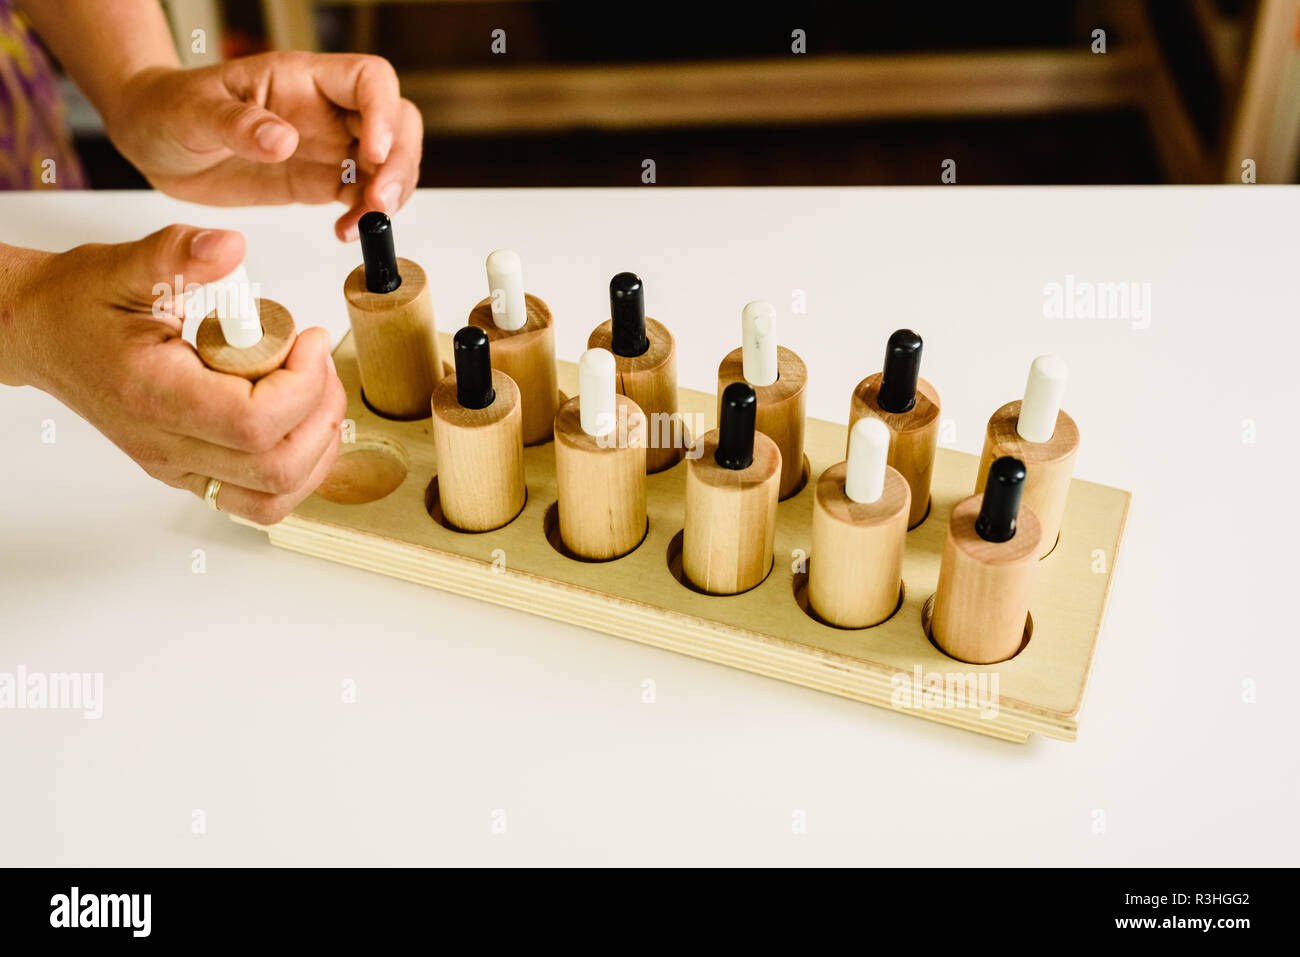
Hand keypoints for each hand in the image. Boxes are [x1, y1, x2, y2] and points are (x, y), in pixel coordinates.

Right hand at [5, 225, 345, 523]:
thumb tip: (229, 246)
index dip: (302, 385)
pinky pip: (258, 497)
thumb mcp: (126, 265)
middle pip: (274, 468)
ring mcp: (178, 466)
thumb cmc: (79, 304)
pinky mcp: (190, 470)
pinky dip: (297, 465)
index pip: (252, 424)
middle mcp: (165, 444)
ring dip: (315, 447)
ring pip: (273, 497)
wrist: (42, 333)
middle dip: (318, 414)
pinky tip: (299, 416)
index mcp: (153, 395)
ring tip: (313, 389)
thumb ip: (178, 254)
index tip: (311, 338)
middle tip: (319, 362)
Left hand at [106, 53, 421, 240]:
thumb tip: (283, 140)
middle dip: (399, 163)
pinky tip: (344, 233)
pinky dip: (365, 218)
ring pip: (389, 163)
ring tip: (363, 223)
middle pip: (397, 123)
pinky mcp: (320, 181)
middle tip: (379, 201)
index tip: (372, 152)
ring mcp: (327, 146)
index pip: (370, 80)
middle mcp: (325, 109)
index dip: (384, 113)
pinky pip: (362, 197)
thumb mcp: (192, 112)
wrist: (154, 139)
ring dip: (390, 194)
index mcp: (301, 78)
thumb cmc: (168, 108)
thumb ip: (237, 123)